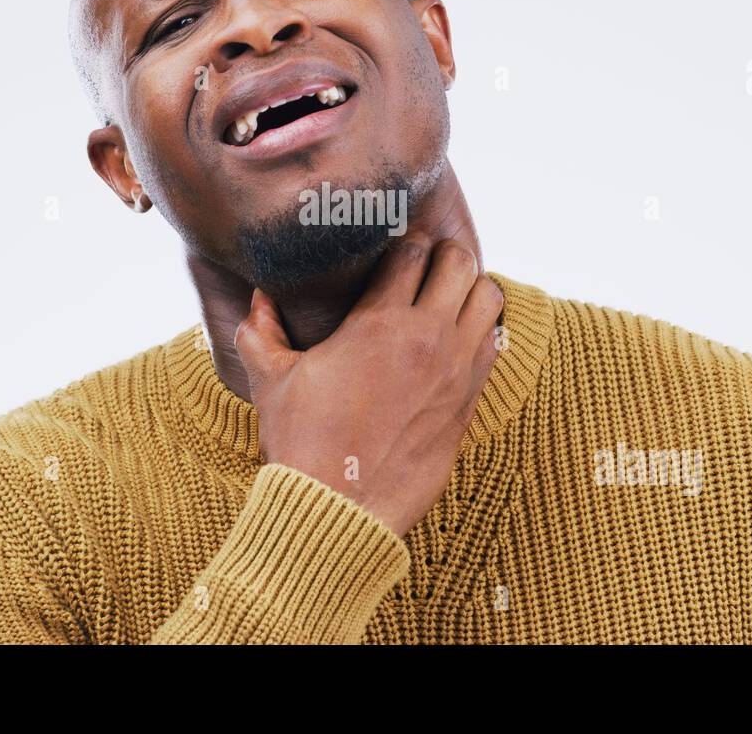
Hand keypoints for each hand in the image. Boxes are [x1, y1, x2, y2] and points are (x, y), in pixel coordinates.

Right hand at [233, 231, 503, 537]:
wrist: (339, 508)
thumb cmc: (303, 443)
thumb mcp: (272, 380)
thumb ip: (261, 331)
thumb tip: (257, 299)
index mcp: (378, 322)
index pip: (410, 252)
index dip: (401, 244)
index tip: (393, 250)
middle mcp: (426, 337)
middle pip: (459, 262)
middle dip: (444, 255)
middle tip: (427, 266)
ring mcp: (456, 369)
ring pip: (490, 297)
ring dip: (472, 288)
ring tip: (450, 297)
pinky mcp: (469, 401)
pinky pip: (494, 344)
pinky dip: (483, 330)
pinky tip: (459, 338)